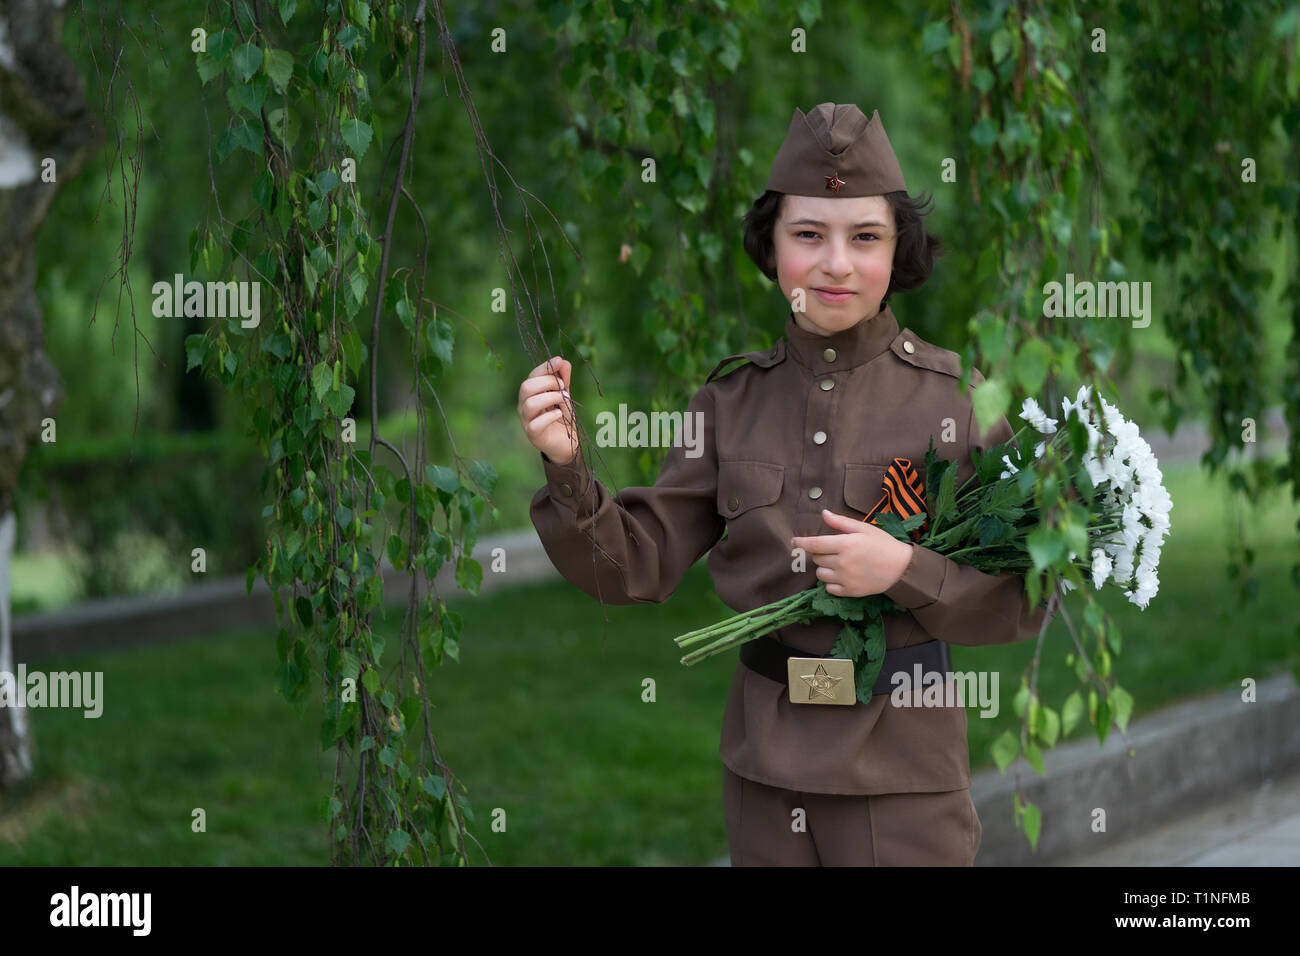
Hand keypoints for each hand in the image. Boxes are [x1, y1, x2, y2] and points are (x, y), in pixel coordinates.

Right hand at [518, 355, 578, 465]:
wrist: (566, 443)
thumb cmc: (562, 417)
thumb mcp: (564, 395)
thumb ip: (563, 379)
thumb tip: (563, 361)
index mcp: (530, 394)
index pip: (532, 376)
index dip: (544, 367)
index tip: (559, 361)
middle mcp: (524, 405)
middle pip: (526, 387)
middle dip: (547, 382)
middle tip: (564, 388)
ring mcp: (527, 420)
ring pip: (529, 404)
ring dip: (550, 397)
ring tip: (564, 399)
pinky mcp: (533, 434)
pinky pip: (535, 424)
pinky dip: (549, 416)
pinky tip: (559, 414)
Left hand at [791, 509, 914, 597]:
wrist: (901, 568)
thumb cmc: (883, 544)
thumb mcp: (864, 528)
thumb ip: (841, 522)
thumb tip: (823, 513)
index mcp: (846, 544)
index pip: (815, 544)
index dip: (801, 543)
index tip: (793, 542)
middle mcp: (843, 563)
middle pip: (817, 559)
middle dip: (820, 553)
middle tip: (833, 550)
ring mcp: (846, 579)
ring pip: (820, 574)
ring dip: (824, 568)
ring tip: (838, 563)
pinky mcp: (850, 592)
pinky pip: (829, 588)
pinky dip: (831, 582)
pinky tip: (842, 575)